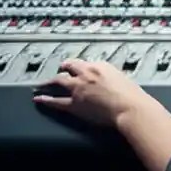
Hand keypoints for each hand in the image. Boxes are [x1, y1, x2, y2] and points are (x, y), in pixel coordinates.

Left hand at [33, 59, 155, 127]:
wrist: (129, 107)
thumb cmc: (132, 97)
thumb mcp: (124, 80)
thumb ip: (113, 79)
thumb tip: (111, 82)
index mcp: (101, 66)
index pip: (85, 63)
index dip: (80, 66)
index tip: (78, 68)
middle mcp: (87, 74)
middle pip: (69, 68)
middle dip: (63, 68)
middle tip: (59, 70)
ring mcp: (78, 88)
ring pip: (58, 81)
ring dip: (48, 82)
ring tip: (41, 83)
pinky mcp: (73, 104)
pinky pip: (56, 101)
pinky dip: (45, 100)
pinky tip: (38, 99)